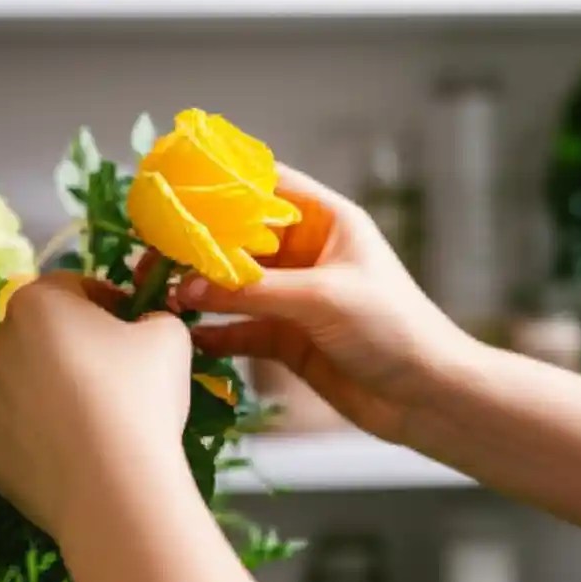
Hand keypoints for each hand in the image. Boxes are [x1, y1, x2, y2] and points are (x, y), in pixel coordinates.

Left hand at [0, 272, 192, 539]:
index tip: (131, 327)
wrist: (115, 489)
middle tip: (112, 374)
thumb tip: (141, 328)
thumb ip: (152, 316)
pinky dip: (35, 435)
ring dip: (50, 389)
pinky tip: (70, 453)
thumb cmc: (140, 396)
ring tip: (92, 420)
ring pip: (22, 382)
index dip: (107, 302)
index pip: (73, 286)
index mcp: (39, 303)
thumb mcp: (170, 335)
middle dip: (71, 345)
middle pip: (40, 333)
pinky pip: (12, 429)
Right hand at [175, 166, 469, 443]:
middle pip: (239, 237)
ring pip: (234, 285)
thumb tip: (189, 287)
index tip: (173, 187)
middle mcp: (308, 253)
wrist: (429, 396)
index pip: (265, 186)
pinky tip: (184, 337)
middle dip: (196, 243)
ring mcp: (296, 297)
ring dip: (199, 289)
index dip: (220, 184)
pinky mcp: (289, 338)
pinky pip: (240, 329)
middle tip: (152, 251)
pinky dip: (213, 332)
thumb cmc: (395, 329)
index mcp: (327, 221)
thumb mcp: (321, 299)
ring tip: (157, 292)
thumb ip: (253, 291)